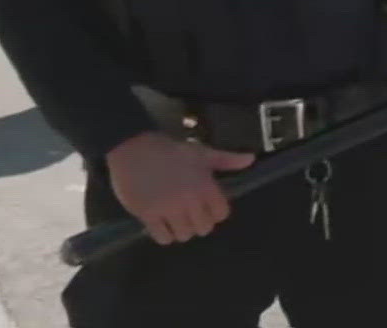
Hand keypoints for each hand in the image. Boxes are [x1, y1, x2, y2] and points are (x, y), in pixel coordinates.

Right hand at [106, 132, 253, 245]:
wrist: (135, 149)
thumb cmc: (172, 151)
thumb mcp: (202, 153)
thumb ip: (227, 159)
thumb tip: (251, 159)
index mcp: (205, 186)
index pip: (221, 213)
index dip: (216, 212)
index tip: (207, 207)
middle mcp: (190, 200)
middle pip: (204, 228)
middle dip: (199, 223)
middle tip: (190, 214)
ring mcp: (169, 209)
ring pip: (184, 235)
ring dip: (181, 230)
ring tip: (175, 219)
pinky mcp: (148, 215)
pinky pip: (162, 238)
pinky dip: (164, 235)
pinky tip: (161, 224)